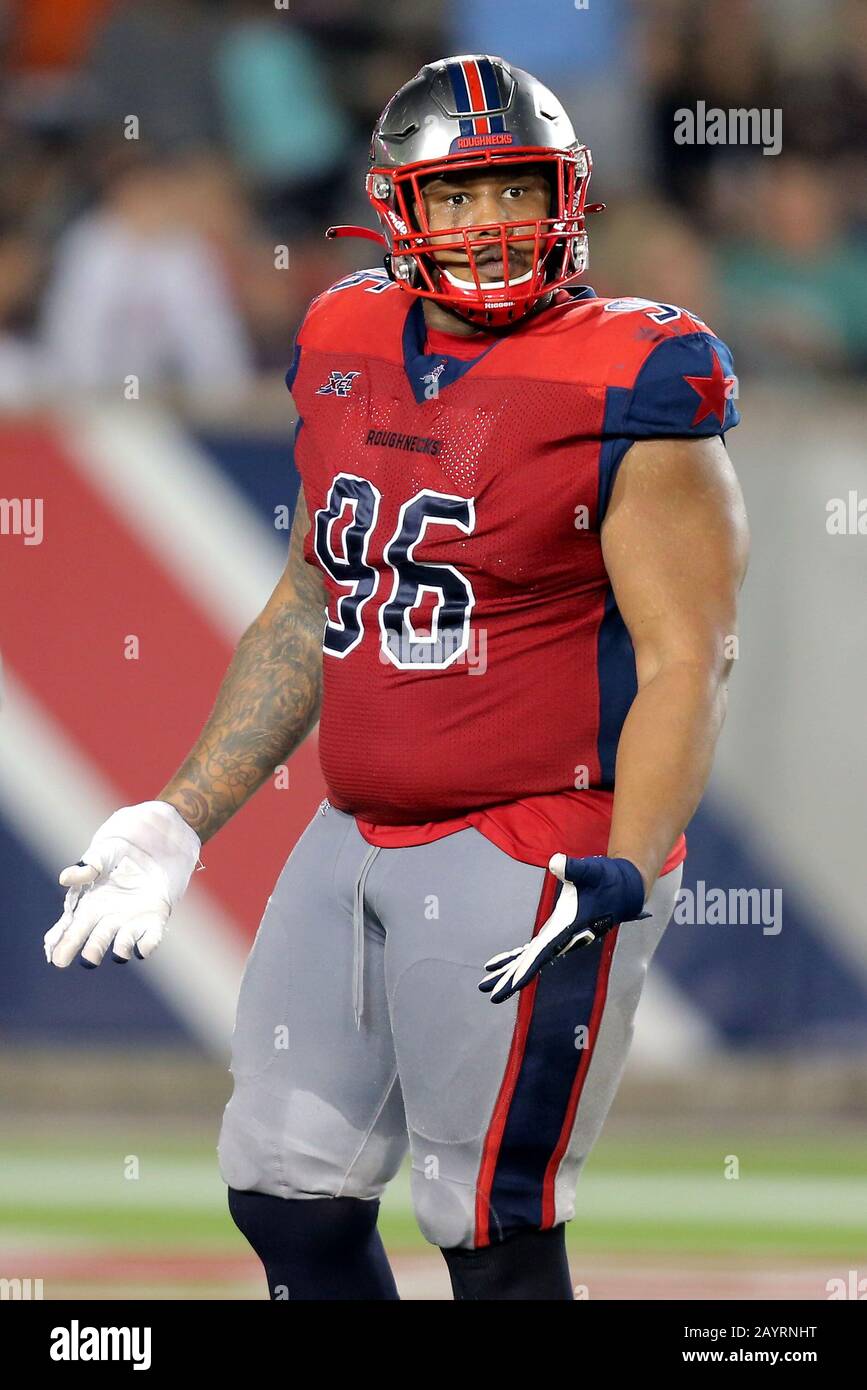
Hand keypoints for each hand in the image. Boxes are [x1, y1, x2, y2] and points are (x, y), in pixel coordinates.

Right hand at [44, 801, 201, 968]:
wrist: (163, 831)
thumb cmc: (128, 838)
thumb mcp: (106, 849)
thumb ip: (89, 865)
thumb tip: (65, 878)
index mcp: (92, 899)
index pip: (75, 925)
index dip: (64, 941)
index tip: (55, 958)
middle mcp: (110, 913)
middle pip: (96, 938)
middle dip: (89, 951)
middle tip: (85, 960)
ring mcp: (134, 915)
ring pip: (122, 941)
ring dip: (120, 950)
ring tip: (117, 953)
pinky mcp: (157, 914)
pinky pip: (151, 936)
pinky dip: (147, 944)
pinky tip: (142, 949)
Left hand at [479, 854, 648, 1003]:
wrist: (623, 889)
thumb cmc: (606, 880)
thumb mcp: (590, 871)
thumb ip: (574, 869)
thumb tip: (557, 862)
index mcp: (566, 929)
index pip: (543, 954)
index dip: (527, 969)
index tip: (512, 985)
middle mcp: (561, 939)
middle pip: (531, 964)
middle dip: (510, 979)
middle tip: (488, 994)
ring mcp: (557, 937)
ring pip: (528, 960)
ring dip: (507, 972)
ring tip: (483, 985)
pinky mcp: (555, 932)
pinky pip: (531, 950)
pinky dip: (514, 957)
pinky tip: (499, 964)